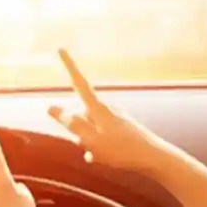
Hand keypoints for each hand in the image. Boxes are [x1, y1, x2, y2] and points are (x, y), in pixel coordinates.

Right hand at [47, 49, 161, 170]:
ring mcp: (114, 120)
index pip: (79, 82)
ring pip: (89, 128)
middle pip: (80, 114)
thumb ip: (72, 123)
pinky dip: (96, 148)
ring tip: (102, 155)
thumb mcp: (91, 138)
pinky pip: (99, 138)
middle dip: (76, 129)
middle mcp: (106, 110)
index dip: (69, 66)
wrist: (155, 158)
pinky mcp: (121, 131)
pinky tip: (100, 158)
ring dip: (87, 142)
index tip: (60, 48)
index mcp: (98, 108)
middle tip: (91, 147)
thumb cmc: (122, 150)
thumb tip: (52, 107)